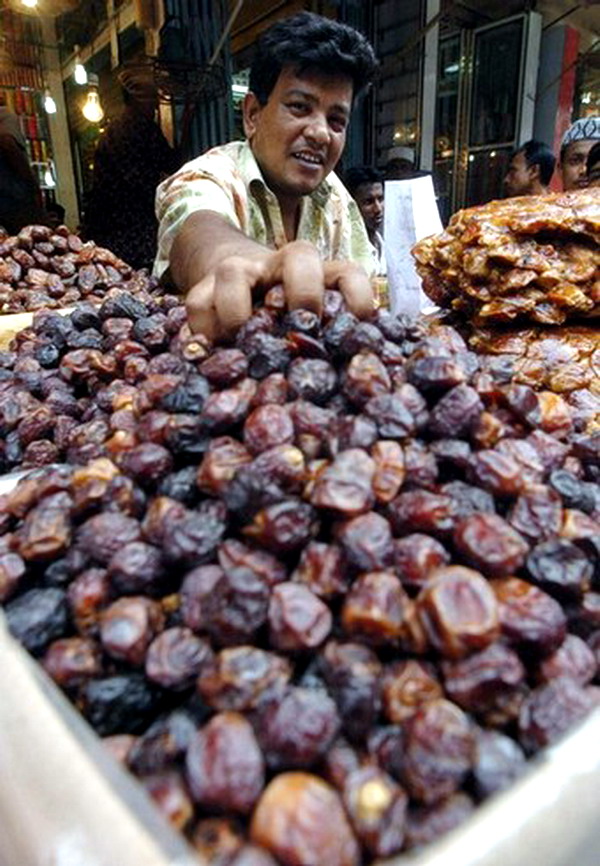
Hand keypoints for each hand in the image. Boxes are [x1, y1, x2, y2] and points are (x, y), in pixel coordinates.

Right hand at [185, 240, 373, 339]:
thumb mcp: (308, 324)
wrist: (232, 280)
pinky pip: (198, 306)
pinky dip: (206, 334)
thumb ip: (328, 342)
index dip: (357, 297)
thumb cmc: (280, 316)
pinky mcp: (202, 291)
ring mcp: (238, 272)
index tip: (359, 327)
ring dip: (237, 314)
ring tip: (245, 351)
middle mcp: (280, 265)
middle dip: (304, 292)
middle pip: (300, 255)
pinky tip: (217, 356)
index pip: (348, 273)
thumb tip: (350, 379)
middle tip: (301, 329)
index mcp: (317, 275)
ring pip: (232, 274)